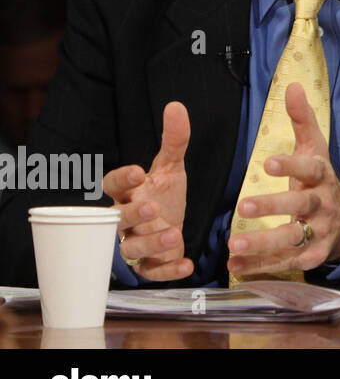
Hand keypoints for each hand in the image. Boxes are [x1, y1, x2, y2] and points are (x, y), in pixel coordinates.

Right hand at [102, 101, 192, 281]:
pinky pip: (153, 272)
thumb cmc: (162, 195)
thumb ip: (175, 141)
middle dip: (133, 214)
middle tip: (151, 207)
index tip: (137, 172)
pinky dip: (168, 271)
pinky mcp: (150, 265)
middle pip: (119, 219)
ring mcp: (136, 244)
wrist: (171, 229)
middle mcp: (126, 220)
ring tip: (173, 235)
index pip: (113, 185)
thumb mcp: (171, 168)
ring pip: (134, 248)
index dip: (122, 180)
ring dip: (152, 243)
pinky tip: (187, 265)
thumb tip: (176, 106)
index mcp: (127, 194)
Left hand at [226, 82, 339, 275]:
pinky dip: (261, 266)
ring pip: (292, 238)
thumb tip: (292, 85)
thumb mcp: (315, 148)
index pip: (309, 168)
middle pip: (300, 205)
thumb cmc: (320, 179)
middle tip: (242, 206)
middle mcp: (322, 204)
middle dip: (272, 207)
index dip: (290, 166)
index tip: (266, 163)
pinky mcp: (312, 255)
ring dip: (263, 243)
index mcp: (321, 175)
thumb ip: (302, 120)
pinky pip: (286, 261)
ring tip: (233, 244)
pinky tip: (236, 266)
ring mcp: (319, 231)